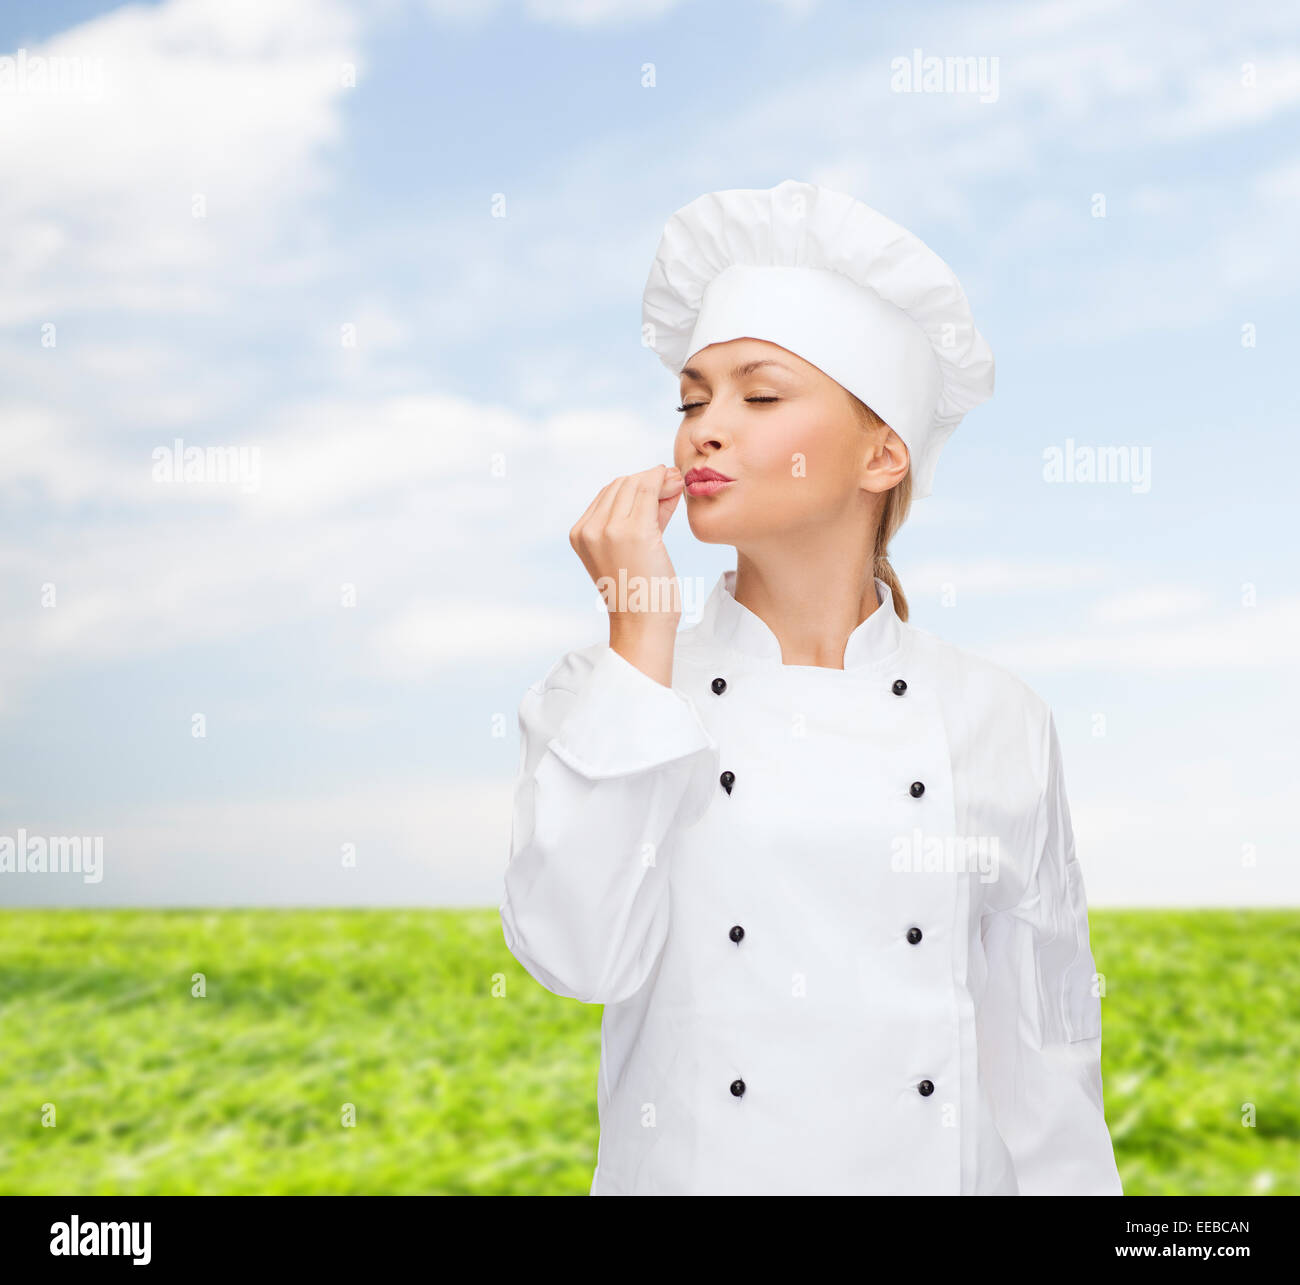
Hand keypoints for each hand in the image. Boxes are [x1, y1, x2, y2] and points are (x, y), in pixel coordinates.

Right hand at [569, 465, 685, 627]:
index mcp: (579, 534)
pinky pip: (648, 491)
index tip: (660, 483)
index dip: (635, 484)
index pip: (607, 494)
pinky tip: (675, 483)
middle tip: (672, 479)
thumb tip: (663, 482)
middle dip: (647, 479)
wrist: (642, 625)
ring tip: (676, 482)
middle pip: (619, 485)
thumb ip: (643, 517)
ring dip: (657, 479)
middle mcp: (588, 530)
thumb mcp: (632, 549)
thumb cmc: (641, 593)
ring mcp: (608, 530)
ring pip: (634, 485)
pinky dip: (662, 481)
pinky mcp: (633, 532)